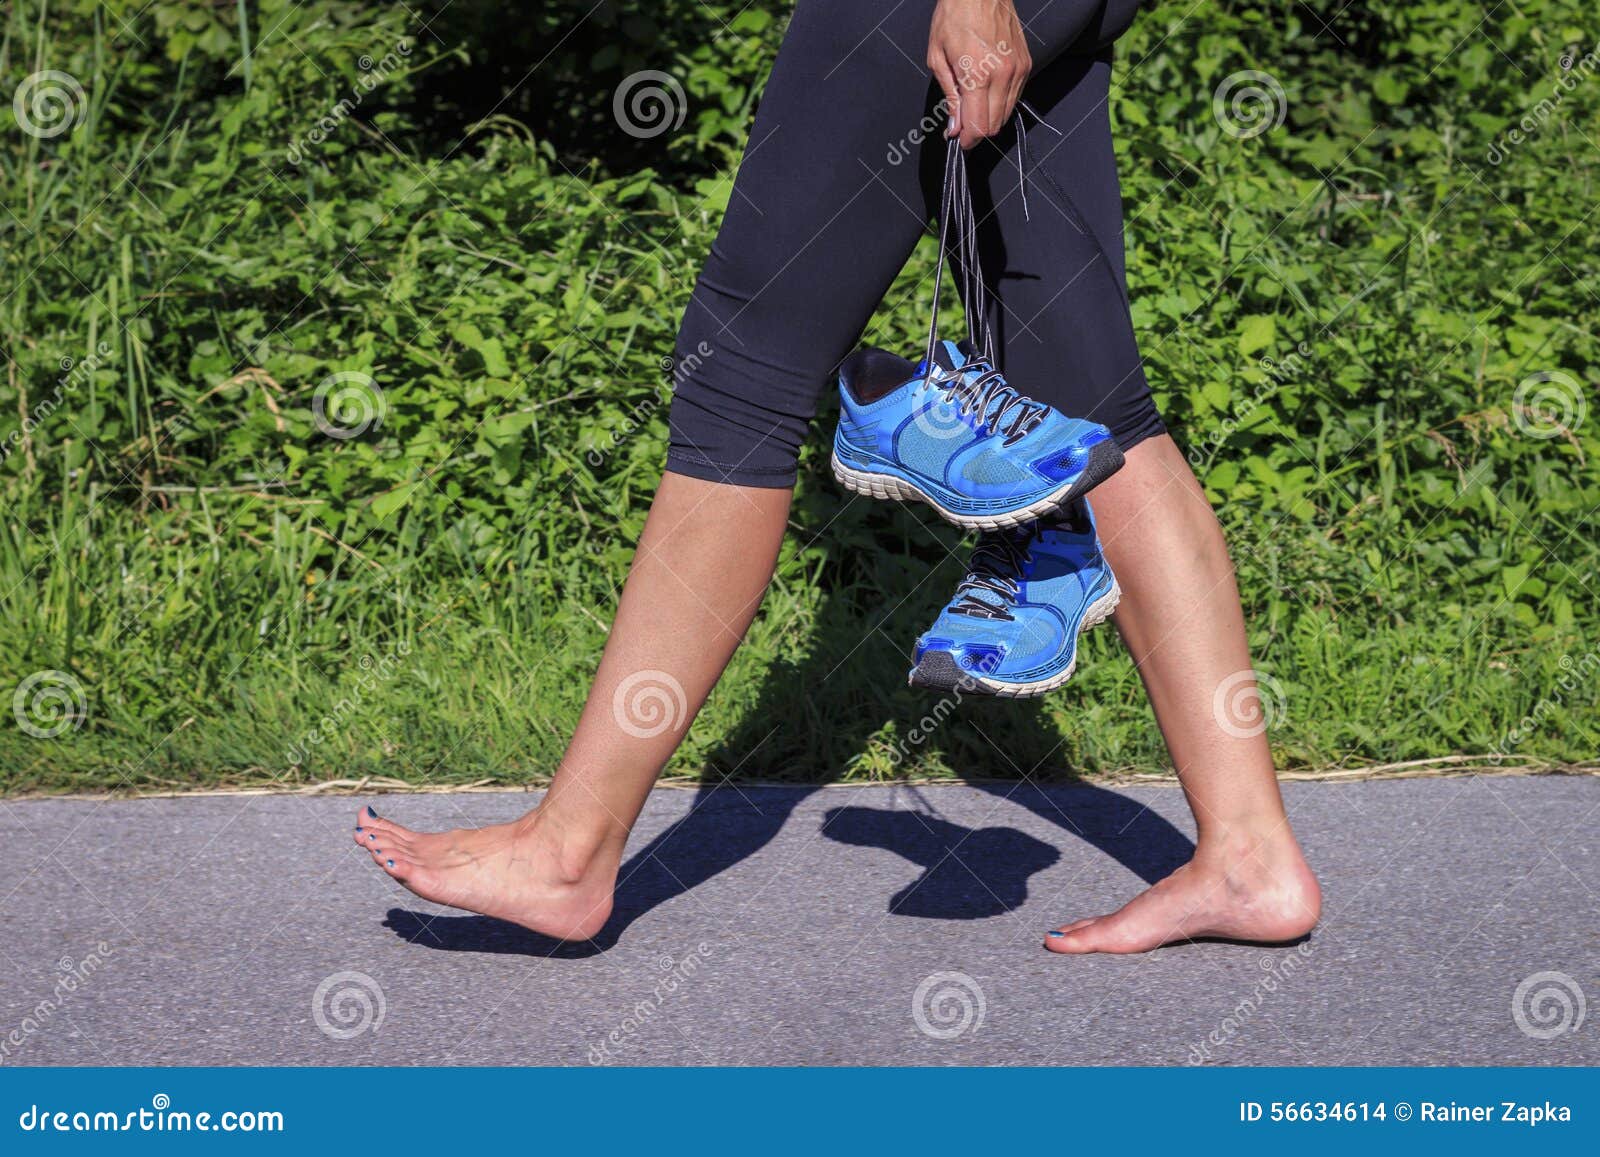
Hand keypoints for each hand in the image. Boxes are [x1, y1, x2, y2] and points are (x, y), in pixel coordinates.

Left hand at [927, 0, 1031, 149]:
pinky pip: (1015, 97)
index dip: (967, 140)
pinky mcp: (1026, 64)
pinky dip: (1001, 102)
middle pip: (994, 125)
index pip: (978, 126)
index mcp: (977, 75)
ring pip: (1006, 113)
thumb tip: (954, 127)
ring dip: (989, 117)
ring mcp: (1018, 70)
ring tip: (973, 105)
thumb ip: (949, 97)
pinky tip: (987, 92)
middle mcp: (1003, 75)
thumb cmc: (953, 18)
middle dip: (977, 131)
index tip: (958, 141)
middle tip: (962, 125)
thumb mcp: (937, 58)